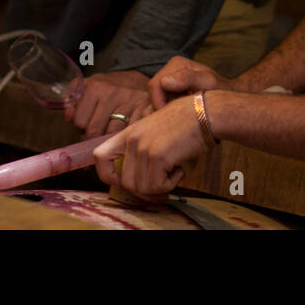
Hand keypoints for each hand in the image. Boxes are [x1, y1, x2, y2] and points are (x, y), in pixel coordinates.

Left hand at [66, 70, 152, 138]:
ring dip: (109, 140)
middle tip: (97, 133)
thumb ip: (73, 100)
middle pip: (94, 131)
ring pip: (112, 135)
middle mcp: (112, 93)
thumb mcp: (87, 86)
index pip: (79, 121)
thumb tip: (68, 117)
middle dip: (93, 136)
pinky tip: (124, 133)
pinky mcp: (144, 109)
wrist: (136, 79)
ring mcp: (129, 101)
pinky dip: (125, 137)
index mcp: (95, 86)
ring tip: (109, 135)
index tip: (86, 126)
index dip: (81, 127)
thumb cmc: (109, 87)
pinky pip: (129, 133)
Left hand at [92, 95, 207, 198]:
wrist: (204, 113)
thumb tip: (132, 179)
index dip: (108, 175)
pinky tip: (179, 170)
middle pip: (125, 183)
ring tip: (172, 173)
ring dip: (159, 188)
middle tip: (162, 183)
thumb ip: (139, 149)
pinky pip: (157, 186)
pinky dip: (170, 185)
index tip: (126, 180)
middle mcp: (131, 140)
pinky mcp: (157, 156)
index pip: (99, 157)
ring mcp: (143, 147)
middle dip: (144, 190)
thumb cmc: (184, 123)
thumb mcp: (153, 131)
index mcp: (127, 133)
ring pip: (141, 188)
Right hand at [148, 56, 231, 110]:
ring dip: (165, 110)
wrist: (229, 96)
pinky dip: (168, 111)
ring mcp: (170, 80)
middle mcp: (170, 69)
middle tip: (177, 118)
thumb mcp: (208, 83)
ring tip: (181, 115)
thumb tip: (164, 82)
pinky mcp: (171, 91)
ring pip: (155, 99)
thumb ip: (188, 78)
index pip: (155, 85)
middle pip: (153, 93)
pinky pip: (161, 103)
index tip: (171, 117)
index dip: (159, 103)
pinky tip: (180, 114)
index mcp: (176, 64)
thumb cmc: (221, 90)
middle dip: (161, 107)